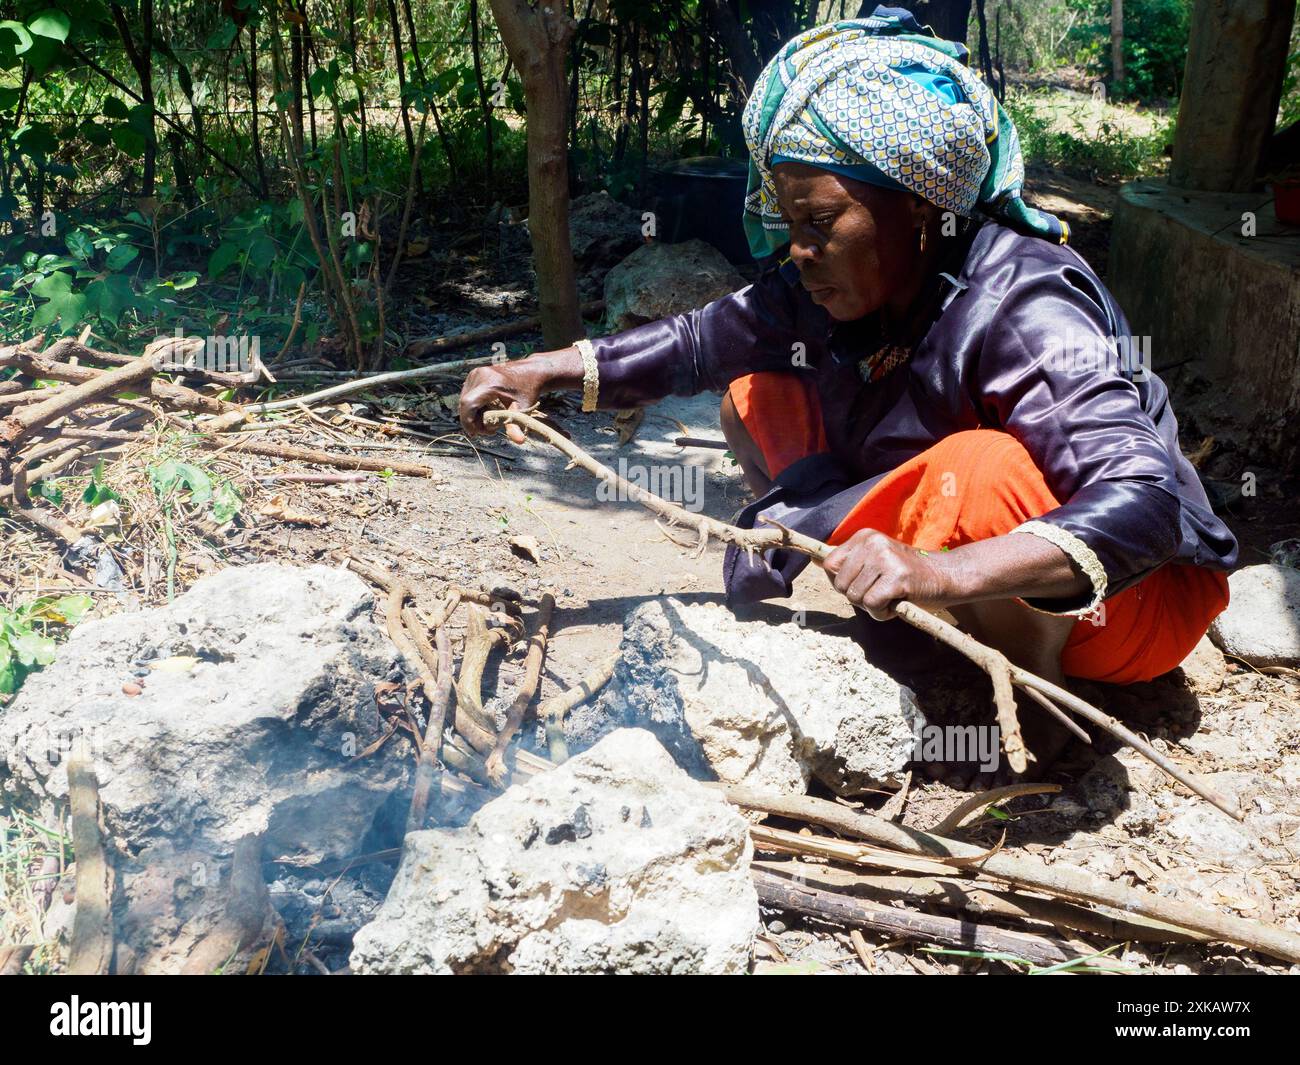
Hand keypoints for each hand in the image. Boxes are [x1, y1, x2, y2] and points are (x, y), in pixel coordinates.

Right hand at [459, 362, 543, 444]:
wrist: (530, 372)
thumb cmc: (527, 390)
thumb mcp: (523, 408)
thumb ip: (516, 425)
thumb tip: (520, 441)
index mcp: (490, 383)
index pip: (468, 403)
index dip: (467, 421)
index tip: (475, 434)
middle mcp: (479, 376)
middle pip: (465, 403)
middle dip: (472, 421)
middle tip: (488, 431)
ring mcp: (475, 374)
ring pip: (465, 400)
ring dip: (472, 415)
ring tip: (490, 422)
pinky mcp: (474, 375)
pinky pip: (467, 395)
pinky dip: (474, 407)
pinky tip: (487, 413)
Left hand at [822, 529, 955, 619]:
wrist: (944, 577)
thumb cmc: (905, 574)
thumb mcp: (874, 560)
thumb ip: (847, 562)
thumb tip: (813, 560)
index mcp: (864, 536)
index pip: (830, 565)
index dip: (842, 582)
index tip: (864, 583)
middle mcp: (873, 544)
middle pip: (840, 584)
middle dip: (858, 596)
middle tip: (880, 591)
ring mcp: (885, 559)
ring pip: (855, 597)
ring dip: (871, 606)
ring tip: (890, 596)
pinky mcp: (897, 578)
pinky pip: (872, 605)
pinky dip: (881, 613)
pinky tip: (895, 604)